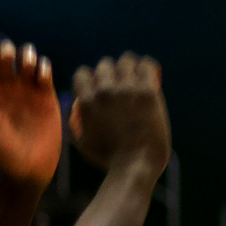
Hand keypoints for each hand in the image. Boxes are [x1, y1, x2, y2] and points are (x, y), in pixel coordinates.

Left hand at [0, 31, 62, 190]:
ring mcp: (27, 92)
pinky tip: (42, 76)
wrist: (28, 170)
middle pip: (5, 57)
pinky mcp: (47, 97)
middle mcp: (6, 88)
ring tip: (28, 67)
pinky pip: (45, 72)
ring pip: (27, 60)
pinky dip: (44, 67)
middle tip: (10, 57)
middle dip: (7, 51)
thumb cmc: (1, 152)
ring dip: (27, 56)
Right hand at [68, 54, 170, 175]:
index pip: (83, 73)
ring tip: (136, 74)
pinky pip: (147, 66)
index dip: (91, 78)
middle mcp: (104, 91)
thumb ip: (76, 123)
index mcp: (87, 100)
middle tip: (121, 81)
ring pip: (126, 60)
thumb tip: (74, 110)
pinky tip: (150, 73)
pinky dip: (147, 67)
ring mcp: (127, 89)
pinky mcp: (147, 92)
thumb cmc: (110, 159)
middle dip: (111, 71)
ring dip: (130, 66)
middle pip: (105, 64)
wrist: (136, 165)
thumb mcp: (83, 141)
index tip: (100, 85)